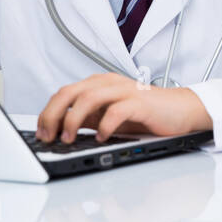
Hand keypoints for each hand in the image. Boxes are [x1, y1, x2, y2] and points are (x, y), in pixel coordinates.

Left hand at [35, 73, 212, 142]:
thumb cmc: (146, 114)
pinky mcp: (141, 102)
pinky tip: (101, 137)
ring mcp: (125, 91)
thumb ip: (89, 118)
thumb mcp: (110, 116)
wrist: (181, 110)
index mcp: (99, 84)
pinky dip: (105, 124)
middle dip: (53, 114)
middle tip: (48, 136)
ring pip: (89, 98)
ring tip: (68, 138)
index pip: (64, 93)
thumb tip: (60, 130)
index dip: (48, 112)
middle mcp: (109, 83)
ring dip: (73, 119)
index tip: (41, 132)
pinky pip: (117, 110)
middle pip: (71, 92)